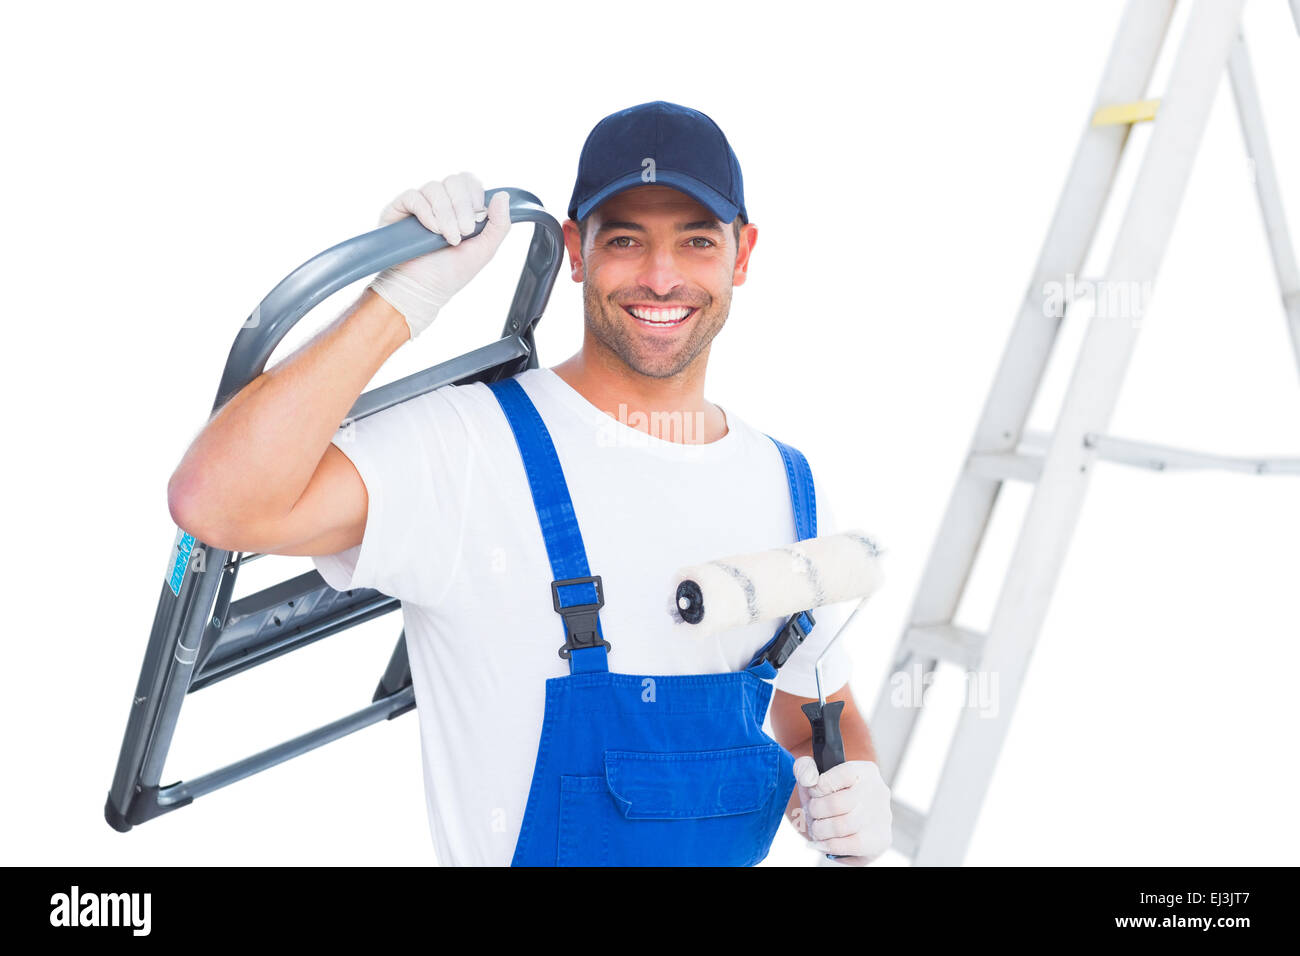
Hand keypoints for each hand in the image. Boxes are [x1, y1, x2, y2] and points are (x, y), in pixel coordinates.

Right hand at [367, 172, 511, 339]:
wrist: (423, 290)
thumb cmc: (451, 273)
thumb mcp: (484, 250)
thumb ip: (499, 224)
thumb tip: (503, 195)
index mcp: (460, 208)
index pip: (469, 181)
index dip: (475, 194)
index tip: (478, 217)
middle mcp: (440, 202)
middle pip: (454, 180)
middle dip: (463, 206)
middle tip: (465, 232)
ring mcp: (419, 204)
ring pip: (435, 188)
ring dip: (446, 214)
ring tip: (448, 238)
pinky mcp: (399, 209)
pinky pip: (414, 196)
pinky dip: (427, 212)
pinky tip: (433, 230)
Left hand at [793, 756, 891, 863]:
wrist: (846, 822)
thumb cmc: (829, 796)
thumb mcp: (815, 776)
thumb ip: (805, 769)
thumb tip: (809, 779)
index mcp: (865, 771)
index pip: (843, 774)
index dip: (820, 786)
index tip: (813, 792)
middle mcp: (878, 792)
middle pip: (837, 804)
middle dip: (815, 810)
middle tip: (811, 813)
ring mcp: (881, 818)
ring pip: (842, 826)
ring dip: (820, 829)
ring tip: (816, 828)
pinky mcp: (879, 841)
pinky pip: (849, 846)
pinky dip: (829, 844)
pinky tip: (821, 842)